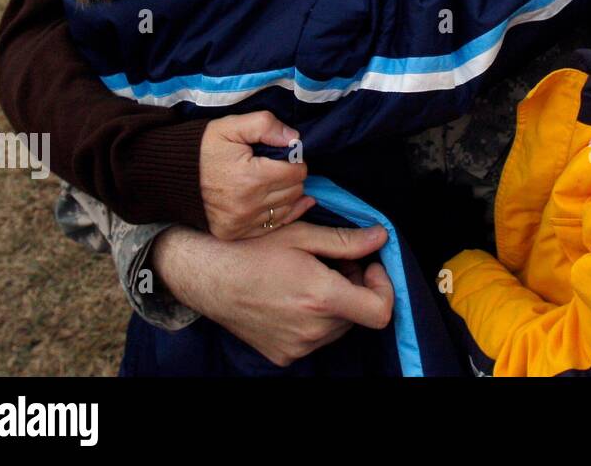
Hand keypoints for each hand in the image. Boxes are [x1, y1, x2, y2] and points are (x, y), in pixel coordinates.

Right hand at [153, 222, 394, 366]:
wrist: (207, 276)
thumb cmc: (252, 250)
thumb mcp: (302, 235)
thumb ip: (347, 241)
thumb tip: (381, 237)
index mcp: (320, 298)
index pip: (380, 311)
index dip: (384, 287)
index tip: (370, 265)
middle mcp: (312, 330)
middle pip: (359, 313)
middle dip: (355, 285)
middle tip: (333, 260)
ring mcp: (297, 347)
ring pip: (339, 325)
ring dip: (337, 301)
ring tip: (311, 275)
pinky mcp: (284, 355)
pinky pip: (317, 338)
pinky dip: (316, 317)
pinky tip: (295, 294)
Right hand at [200, 111, 313, 239]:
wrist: (171, 175)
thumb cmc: (204, 148)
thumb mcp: (232, 126)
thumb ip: (266, 125)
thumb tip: (295, 138)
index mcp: (250, 178)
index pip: (296, 172)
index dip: (296, 160)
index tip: (286, 155)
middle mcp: (247, 206)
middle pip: (294, 191)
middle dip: (293, 177)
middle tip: (280, 167)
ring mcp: (240, 223)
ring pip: (286, 209)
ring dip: (287, 195)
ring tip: (276, 182)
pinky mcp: (234, 233)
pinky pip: (272, 227)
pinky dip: (280, 214)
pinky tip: (284, 202)